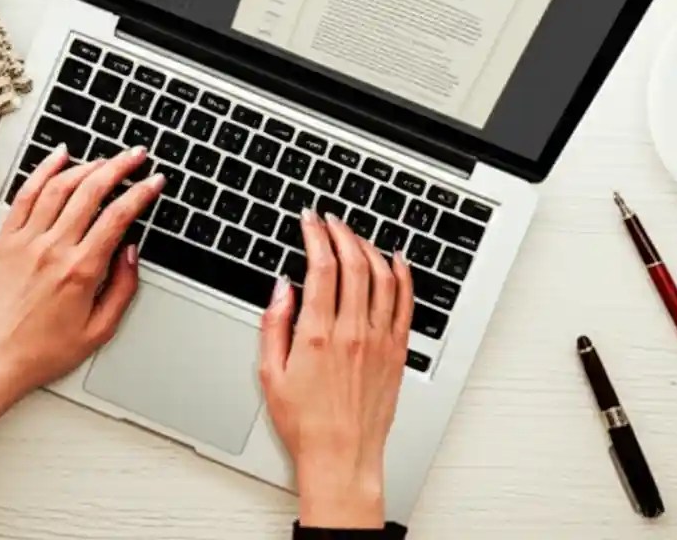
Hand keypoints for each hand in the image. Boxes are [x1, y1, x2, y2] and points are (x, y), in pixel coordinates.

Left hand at [0, 143, 163, 399]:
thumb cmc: (42, 352)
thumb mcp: (99, 330)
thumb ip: (122, 289)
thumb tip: (131, 253)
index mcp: (81, 270)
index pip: (119, 216)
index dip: (141, 192)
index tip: (154, 181)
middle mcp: (53, 249)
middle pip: (92, 190)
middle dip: (120, 166)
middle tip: (136, 156)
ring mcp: (26, 241)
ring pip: (60, 186)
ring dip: (87, 165)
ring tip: (106, 158)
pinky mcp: (4, 240)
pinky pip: (25, 194)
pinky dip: (44, 170)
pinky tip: (58, 157)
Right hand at [259, 210, 413, 528]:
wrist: (341, 456)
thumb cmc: (305, 423)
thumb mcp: (270, 374)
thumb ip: (274, 325)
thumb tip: (281, 288)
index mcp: (317, 334)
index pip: (321, 267)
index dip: (315, 234)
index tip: (310, 220)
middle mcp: (352, 332)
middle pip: (354, 263)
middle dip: (341, 232)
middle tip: (330, 220)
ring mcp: (379, 340)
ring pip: (382, 276)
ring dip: (369, 248)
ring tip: (355, 237)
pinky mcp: (397, 352)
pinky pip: (405, 303)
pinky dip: (403, 275)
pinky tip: (397, 261)